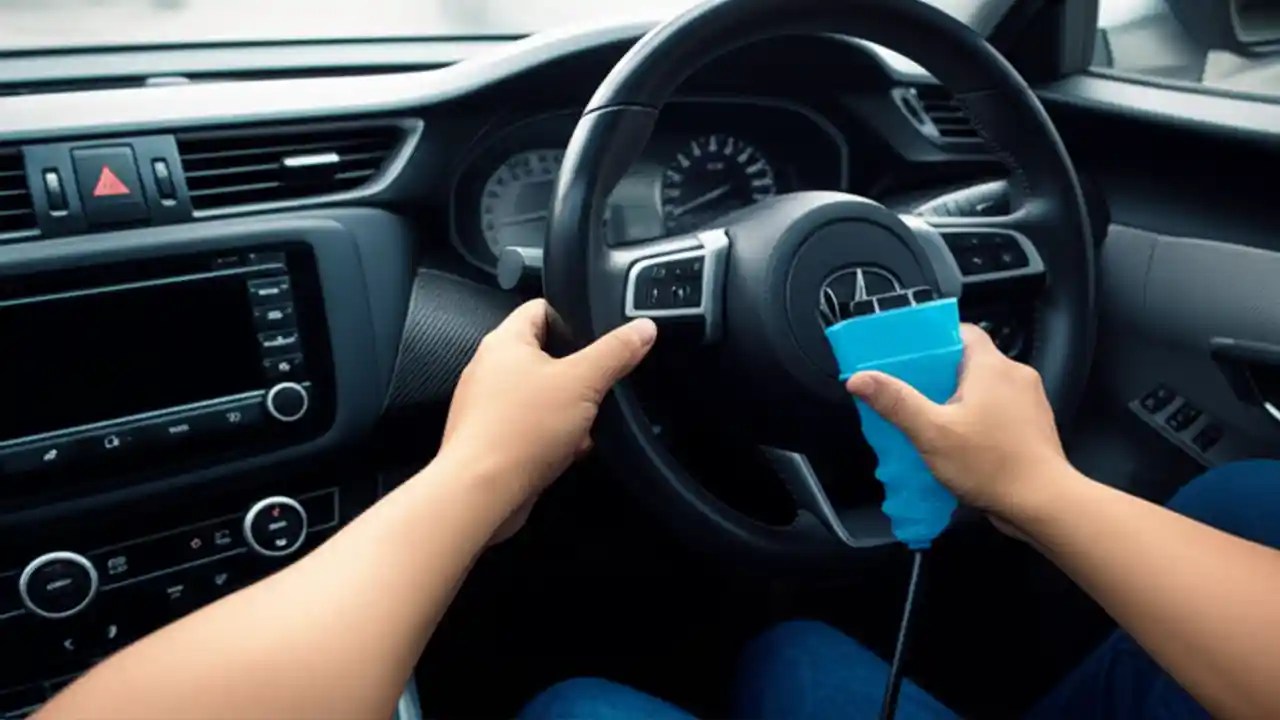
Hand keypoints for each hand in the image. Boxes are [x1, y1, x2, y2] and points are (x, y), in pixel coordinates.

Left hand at [439, 300, 656, 537]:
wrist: (482, 493)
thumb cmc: (520, 431)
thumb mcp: (583, 382)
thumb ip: (616, 351)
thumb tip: (642, 328)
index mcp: (505, 342)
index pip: (540, 308)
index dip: (573, 314)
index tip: (600, 330)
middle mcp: (489, 369)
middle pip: (544, 355)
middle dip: (576, 371)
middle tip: (599, 381)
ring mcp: (487, 406)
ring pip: (540, 395)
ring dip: (568, 408)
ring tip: (585, 422)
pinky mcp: (491, 440)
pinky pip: (530, 427)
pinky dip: (552, 436)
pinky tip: (569, 449)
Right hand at [845, 324, 1075, 529]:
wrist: (1044, 503)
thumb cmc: (991, 464)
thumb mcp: (932, 432)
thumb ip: (895, 402)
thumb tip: (859, 378)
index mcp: (992, 366)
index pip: (961, 332)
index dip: (933, 340)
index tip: (908, 357)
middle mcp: (1016, 376)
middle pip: (970, 361)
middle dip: (939, 376)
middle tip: (911, 393)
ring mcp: (1029, 402)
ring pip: (985, 388)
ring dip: (960, 399)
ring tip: (931, 421)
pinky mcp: (1033, 426)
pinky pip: (999, 410)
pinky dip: (979, 418)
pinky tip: (960, 441)